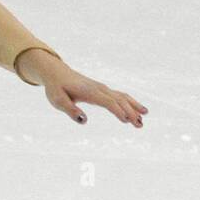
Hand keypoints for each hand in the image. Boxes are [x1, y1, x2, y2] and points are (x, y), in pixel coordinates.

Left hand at [20, 51, 148, 127]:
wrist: (57, 73)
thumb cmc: (56, 88)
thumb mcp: (58, 101)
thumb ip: (70, 111)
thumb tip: (84, 121)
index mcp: (89, 92)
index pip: (107, 102)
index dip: (118, 111)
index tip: (127, 121)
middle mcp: (99, 89)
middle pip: (118, 100)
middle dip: (130, 112)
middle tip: (140, 125)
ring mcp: (102, 88)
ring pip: (122, 97)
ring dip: (133, 107)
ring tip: (143, 119)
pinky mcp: (103, 90)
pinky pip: (119, 96)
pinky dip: (129, 103)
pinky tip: (137, 111)